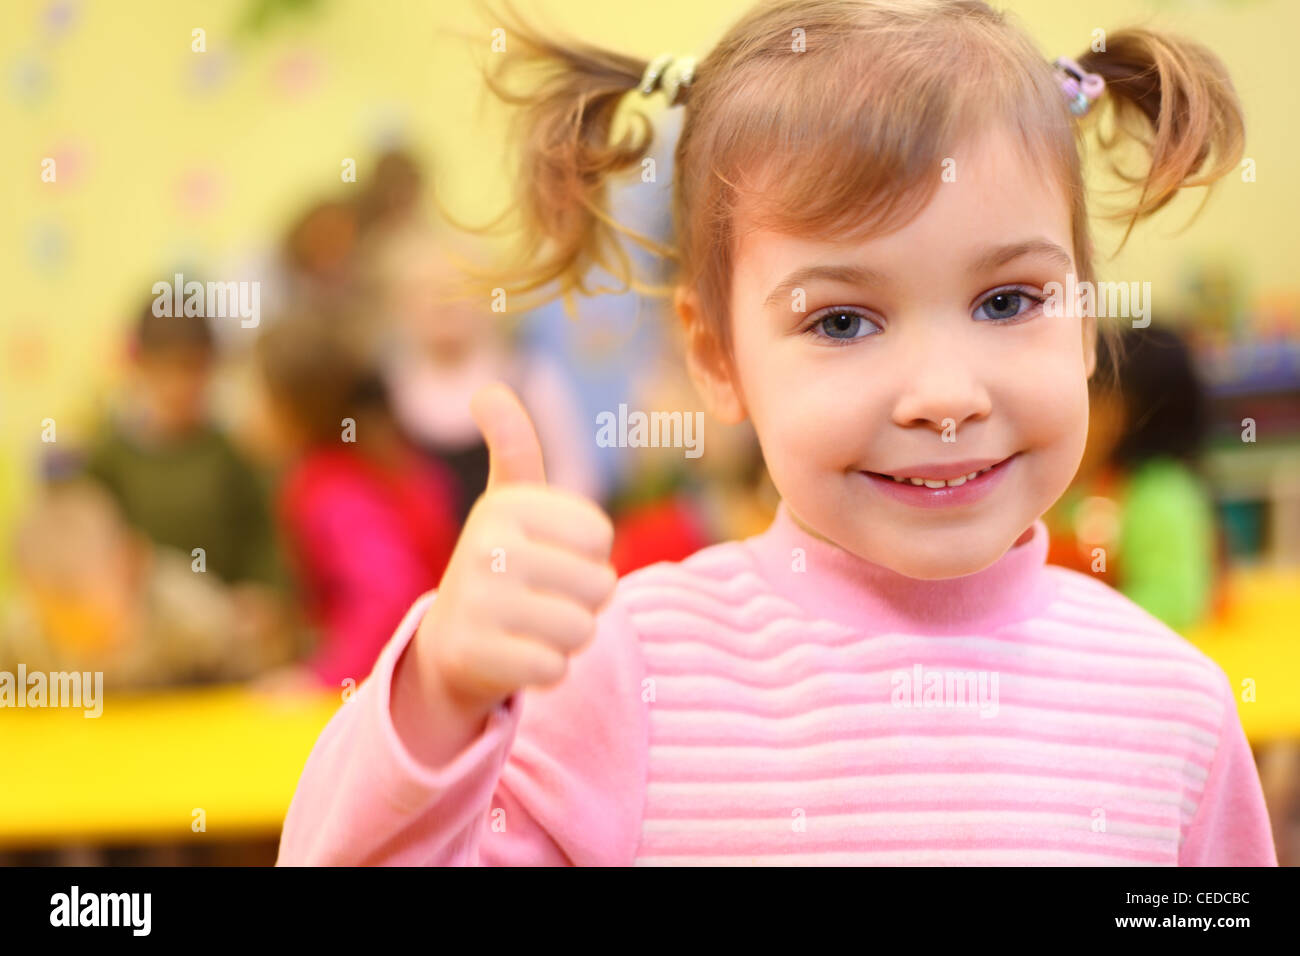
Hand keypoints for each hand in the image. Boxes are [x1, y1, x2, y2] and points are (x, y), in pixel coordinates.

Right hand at [410, 382, 617, 717]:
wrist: (449, 643)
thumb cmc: (501, 565)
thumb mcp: (507, 504)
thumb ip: (514, 448)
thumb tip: (487, 391)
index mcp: (504, 504)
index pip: (600, 535)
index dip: (588, 555)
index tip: (548, 557)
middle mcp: (485, 546)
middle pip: (599, 585)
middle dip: (583, 601)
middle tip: (541, 599)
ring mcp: (476, 602)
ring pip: (581, 629)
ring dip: (568, 637)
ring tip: (532, 626)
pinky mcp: (472, 656)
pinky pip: (556, 668)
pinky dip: (547, 669)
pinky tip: (517, 656)